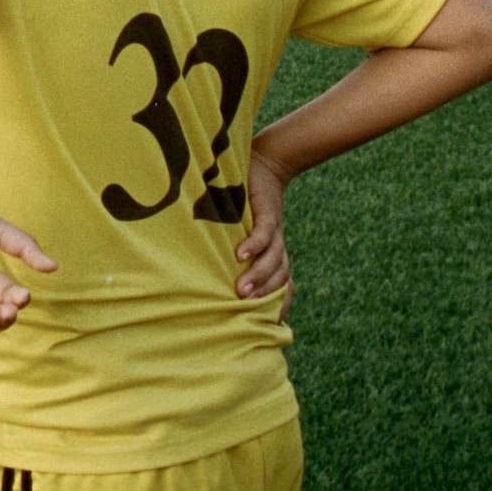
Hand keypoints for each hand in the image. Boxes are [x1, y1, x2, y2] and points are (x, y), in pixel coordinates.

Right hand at [235, 150, 295, 317]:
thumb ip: (232, 247)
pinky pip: (264, 232)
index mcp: (274, 251)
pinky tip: (239, 254)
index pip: (284, 283)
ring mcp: (275, 229)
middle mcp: (277, 244)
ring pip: (274, 259)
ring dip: (258, 276)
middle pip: (280, 276)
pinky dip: (253, 244)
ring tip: (241, 291)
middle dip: (264, 295)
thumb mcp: (240, 227)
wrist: (266, 164)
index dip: (280, 304)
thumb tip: (207, 266)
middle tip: (244, 311)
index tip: (268, 326)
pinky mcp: (267, 211)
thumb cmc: (245, 200)